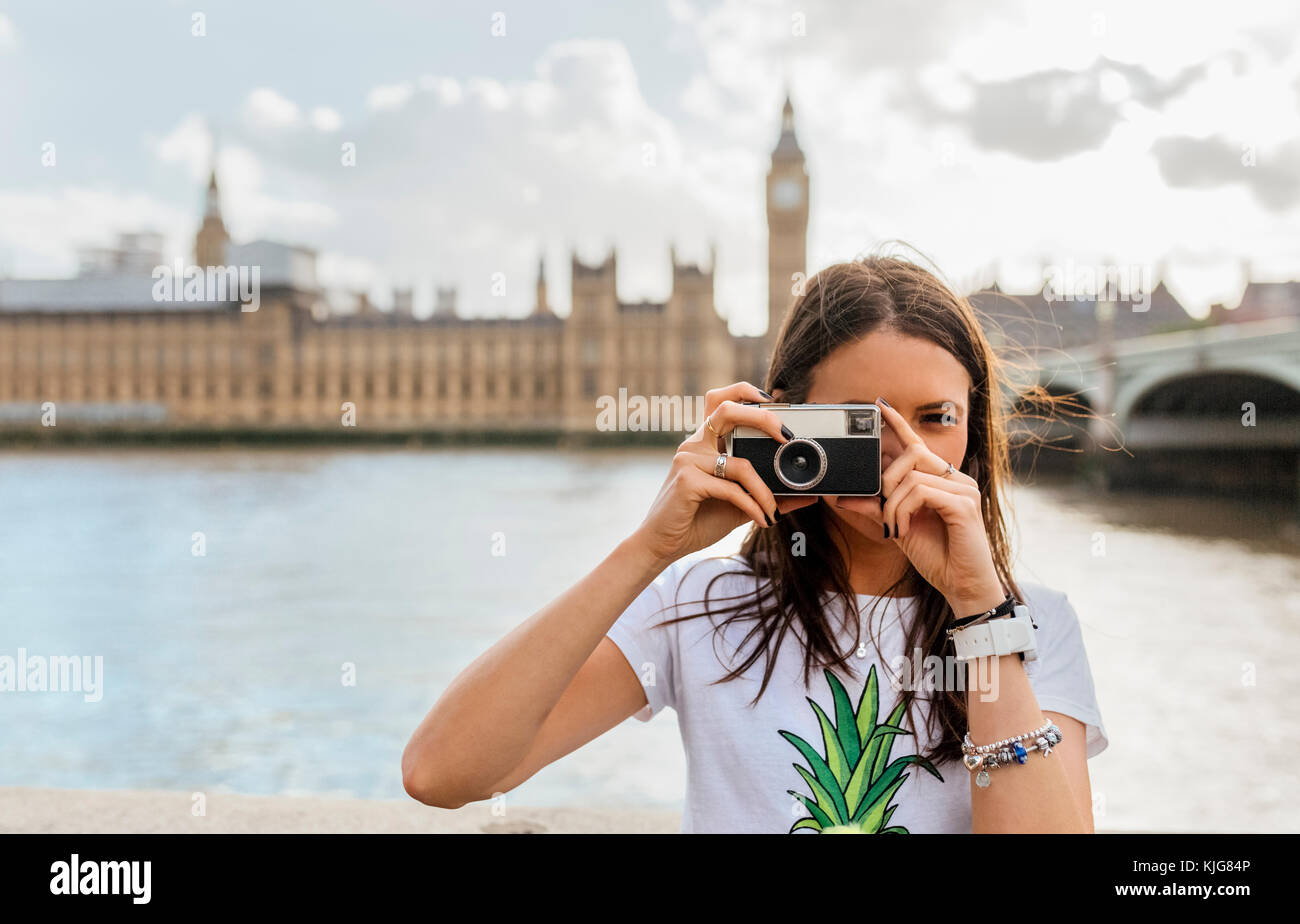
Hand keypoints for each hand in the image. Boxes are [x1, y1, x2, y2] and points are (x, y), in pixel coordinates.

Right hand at [629, 382, 818, 567]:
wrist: (664, 544)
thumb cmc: (698, 520)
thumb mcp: (741, 505)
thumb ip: (771, 495)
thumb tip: (810, 495)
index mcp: (705, 442)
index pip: (721, 400)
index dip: (746, 392)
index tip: (776, 402)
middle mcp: (694, 444)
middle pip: (726, 409)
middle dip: (762, 417)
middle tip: (787, 436)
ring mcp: (688, 460)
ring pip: (740, 463)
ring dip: (765, 491)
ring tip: (773, 511)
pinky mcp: (687, 481)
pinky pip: (731, 489)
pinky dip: (752, 505)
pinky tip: (762, 519)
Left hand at [832, 397, 1003, 613]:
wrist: (962, 586)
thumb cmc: (937, 557)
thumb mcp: (898, 529)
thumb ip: (876, 509)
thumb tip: (844, 497)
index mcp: (943, 482)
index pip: (919, 445)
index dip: (899, 425)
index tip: (880, 406)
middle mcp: (957, 480)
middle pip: (913, 454)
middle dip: (887, 480)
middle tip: (885, 511)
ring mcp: (964, 490)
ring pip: (912, 477)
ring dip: (892, 506)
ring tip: (894, 529)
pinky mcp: (964, 505)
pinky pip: (922, 492)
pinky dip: (903, 511)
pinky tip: (902, 531)